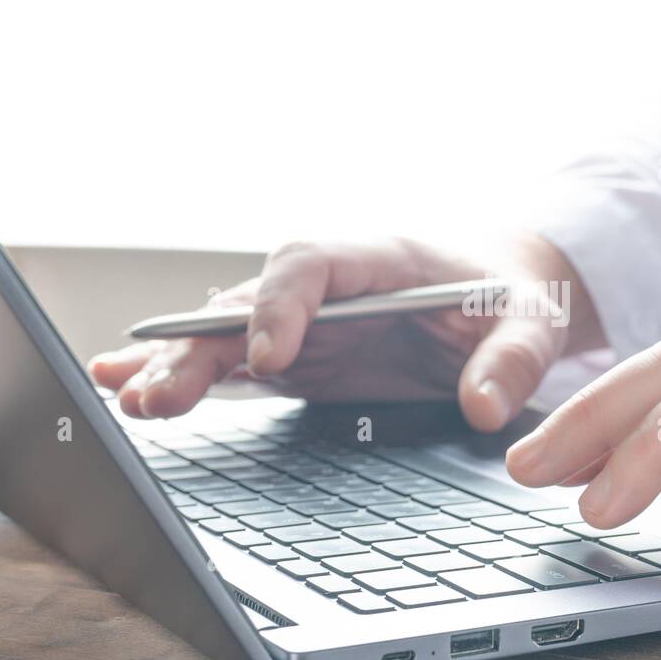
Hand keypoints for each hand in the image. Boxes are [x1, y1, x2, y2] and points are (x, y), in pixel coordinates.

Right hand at [89, 234, 601, 431]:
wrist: (497, 289)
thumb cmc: (508, 295)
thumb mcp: (531, 322)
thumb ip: (511, 359)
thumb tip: (481, 404)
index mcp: (379, 254)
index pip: (311, 262)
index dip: (283, 305)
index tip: (274, 358)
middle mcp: (328, 283)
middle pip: (249, 301)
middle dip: (202, 344)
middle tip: (166, 394)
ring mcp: (307, 319)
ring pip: (228, 333)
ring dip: (179, 364)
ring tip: (129, 400)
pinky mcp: (299, 354)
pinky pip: (235, 361)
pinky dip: (188, 374)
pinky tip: (135, 393)